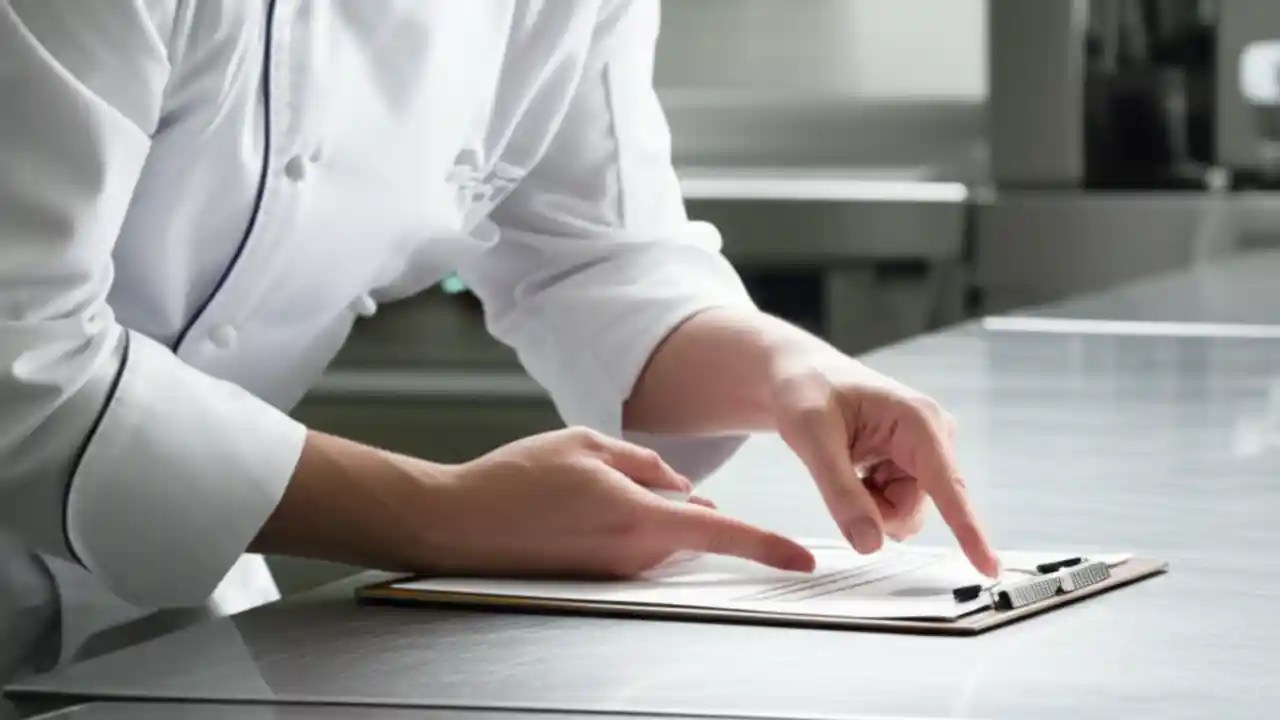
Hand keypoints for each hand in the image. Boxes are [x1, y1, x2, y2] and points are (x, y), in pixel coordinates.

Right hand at [418, 427, 815, 577]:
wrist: (458, 523)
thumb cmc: (515, 479)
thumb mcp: (586, 443)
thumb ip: (644, 462)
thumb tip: (681, 484)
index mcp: (638, 517)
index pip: (721, 531)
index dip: (767, 546)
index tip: (802, 559)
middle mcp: (632, 554)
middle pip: (688, 530)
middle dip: (682, 505)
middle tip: (626, 478)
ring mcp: (612, 571)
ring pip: (658, 538)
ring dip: (646, 512)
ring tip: (584, 487)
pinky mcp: (593, 577)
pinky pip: (631, 549)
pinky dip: (624, 525)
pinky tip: (581, 505)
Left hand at [770, 358, 999, 576]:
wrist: (798, 375)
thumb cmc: (805, 390)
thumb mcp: (812, 437)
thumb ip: (840, 493)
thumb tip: (870, 544)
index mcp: (918, 421)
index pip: (948, 487)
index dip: (968, 531)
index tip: (990, 567)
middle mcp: (930, 437)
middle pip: (913, 508)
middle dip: (875, 509)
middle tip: (839, 472)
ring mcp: (922, 452)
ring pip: (901, 512)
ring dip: (868, 504)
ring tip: (845, 464)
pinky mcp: (910, 464)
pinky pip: (892, 506)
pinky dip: (866, 498)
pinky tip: (853, 467)